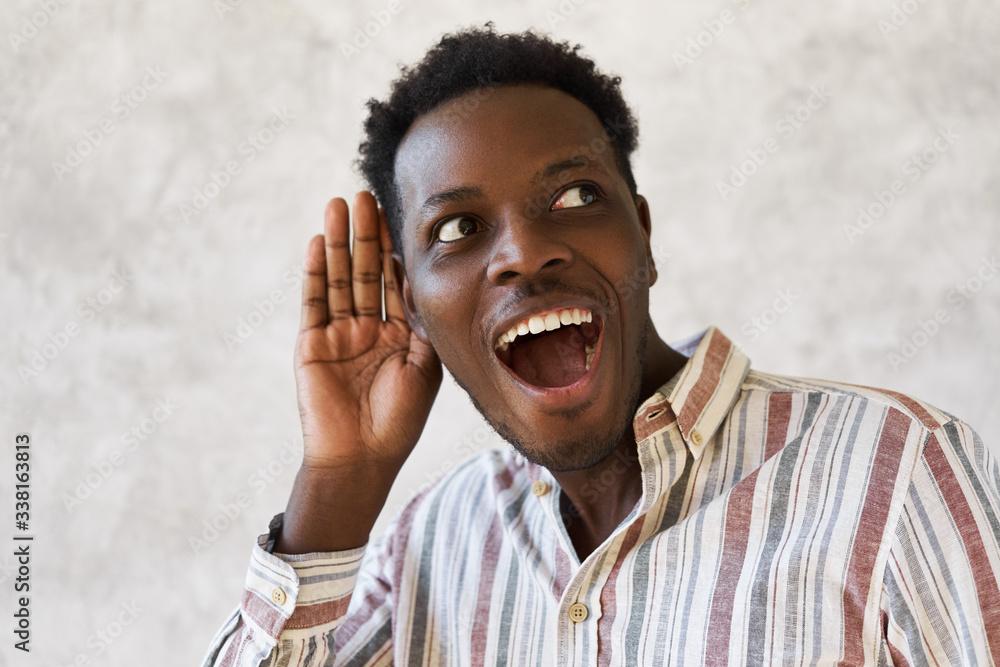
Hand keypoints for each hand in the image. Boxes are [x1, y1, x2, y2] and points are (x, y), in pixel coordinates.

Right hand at [295, 191, 440, 473]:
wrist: (362, 457)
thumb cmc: (399, 419)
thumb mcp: (425, 366)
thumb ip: (422, 322)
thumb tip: (420, 277)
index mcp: (398, 334)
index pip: (395, 281)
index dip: (395, 248)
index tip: (398, 212)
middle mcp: (368, 329)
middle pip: (365, 271)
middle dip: (366, 234)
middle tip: (366, 194)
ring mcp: (338, 334)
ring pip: (338, 278)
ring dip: (338, 242)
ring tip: (338, 204)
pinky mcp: (312, 343)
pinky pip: (314, 302)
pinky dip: (314, 272)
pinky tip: (316, 243)